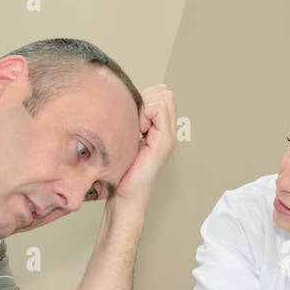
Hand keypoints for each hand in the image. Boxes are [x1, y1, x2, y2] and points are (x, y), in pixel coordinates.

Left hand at [113, 84, 177, 210]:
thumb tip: (121, 99)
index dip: (146, 97)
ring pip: (164, 98)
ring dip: (146, 107)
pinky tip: (138, 132)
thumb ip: (129, 119)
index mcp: (160, 128)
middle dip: (147, 99)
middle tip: (134, 121)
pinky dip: (146, 114)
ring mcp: (169, 136)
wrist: (124, 196)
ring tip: (136, 128)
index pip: (161, 93)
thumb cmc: (120, 171)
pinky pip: (160, 111)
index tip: (131, 117)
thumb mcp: (124, 138)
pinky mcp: (165, 142)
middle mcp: (169, 130)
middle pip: (165, 93)